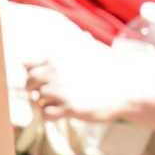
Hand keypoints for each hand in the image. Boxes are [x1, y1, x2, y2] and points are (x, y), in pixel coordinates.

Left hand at [24, 47, 154, 125]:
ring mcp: (62, 90)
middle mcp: (55, 72)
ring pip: (37, 99)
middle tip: (49, 95)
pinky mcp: (71, 108)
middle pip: (29, 83)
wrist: (128, 87)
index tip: (42, 80)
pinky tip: (63, 113)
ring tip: (59, 104)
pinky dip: (50, 115)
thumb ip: (75, 48)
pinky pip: (46, 114)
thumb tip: (75, 39)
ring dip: (45, 103)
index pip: (26, 66)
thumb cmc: (109, 70)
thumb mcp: (90, 51)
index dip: (32, 74)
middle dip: (36, 90)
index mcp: (56, 57)